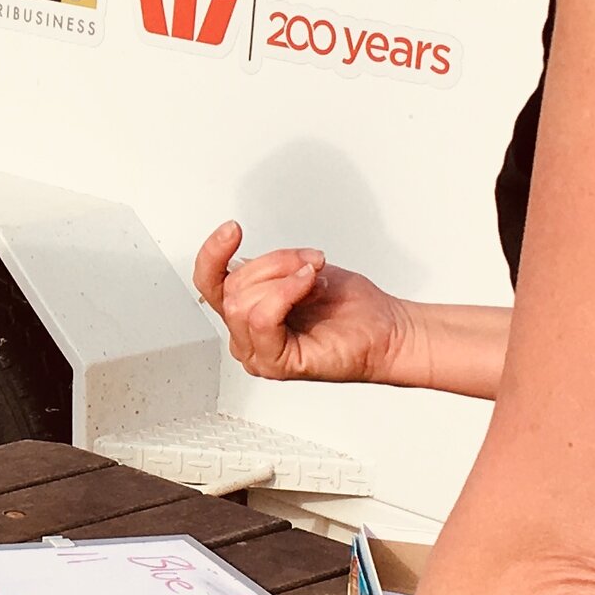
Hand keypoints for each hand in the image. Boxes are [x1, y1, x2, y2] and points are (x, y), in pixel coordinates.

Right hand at [194, 221, 418, 385]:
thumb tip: (242, 260)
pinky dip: (286, 292)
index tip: (232, 230)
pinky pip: (262, 319)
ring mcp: (259, 354)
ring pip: (243, 301)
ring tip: (314, 277)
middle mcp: (246, 337)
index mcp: (245, 313)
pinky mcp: (276, 365)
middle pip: (231, 286)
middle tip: (309, 261)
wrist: (386, 329)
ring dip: (284, 277)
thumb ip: (264, 270)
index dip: (213, 252)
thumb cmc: (349, 306)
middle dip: (274, 263)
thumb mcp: (297, 271)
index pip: (208, 281)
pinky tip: (309, 286)